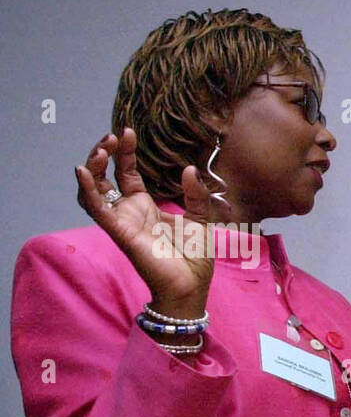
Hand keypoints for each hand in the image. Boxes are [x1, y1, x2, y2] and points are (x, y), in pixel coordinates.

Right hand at [75, 128, 217, 317]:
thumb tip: (189, 168)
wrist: (191, 286)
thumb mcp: (201, 218)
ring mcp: (121, 221)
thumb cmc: (194, 259)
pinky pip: (96, 209)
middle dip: (105, 154)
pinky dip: (87, 190)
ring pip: (94, 190)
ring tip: (101, 150)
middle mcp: (128, 212)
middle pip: (105, 176)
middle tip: (112, 136)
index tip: (127, 131)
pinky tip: (84, 171)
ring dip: (93, 168)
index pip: (127, 172)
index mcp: (145, 207)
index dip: (125, 152)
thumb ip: (195, 193)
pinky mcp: (119, 232)